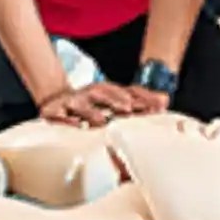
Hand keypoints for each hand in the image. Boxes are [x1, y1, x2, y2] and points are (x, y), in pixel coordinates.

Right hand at [38, 82, 168, 126]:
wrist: (56, 100)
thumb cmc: (92, 105)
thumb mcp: (116, 101)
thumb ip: (141, 101)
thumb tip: (165, 99)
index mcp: (109, 91)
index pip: (128, 91)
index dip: (143, 97)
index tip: (157, 105)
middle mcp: (91, 94)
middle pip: (105, 92)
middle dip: (116, 99)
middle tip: (128, 108)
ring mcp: (73, 102)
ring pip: (83, 105)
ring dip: (92, 112)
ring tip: (101, 121)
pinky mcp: (55, 112)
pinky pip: (59, 116)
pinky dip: (66, 121)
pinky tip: (76, 128)